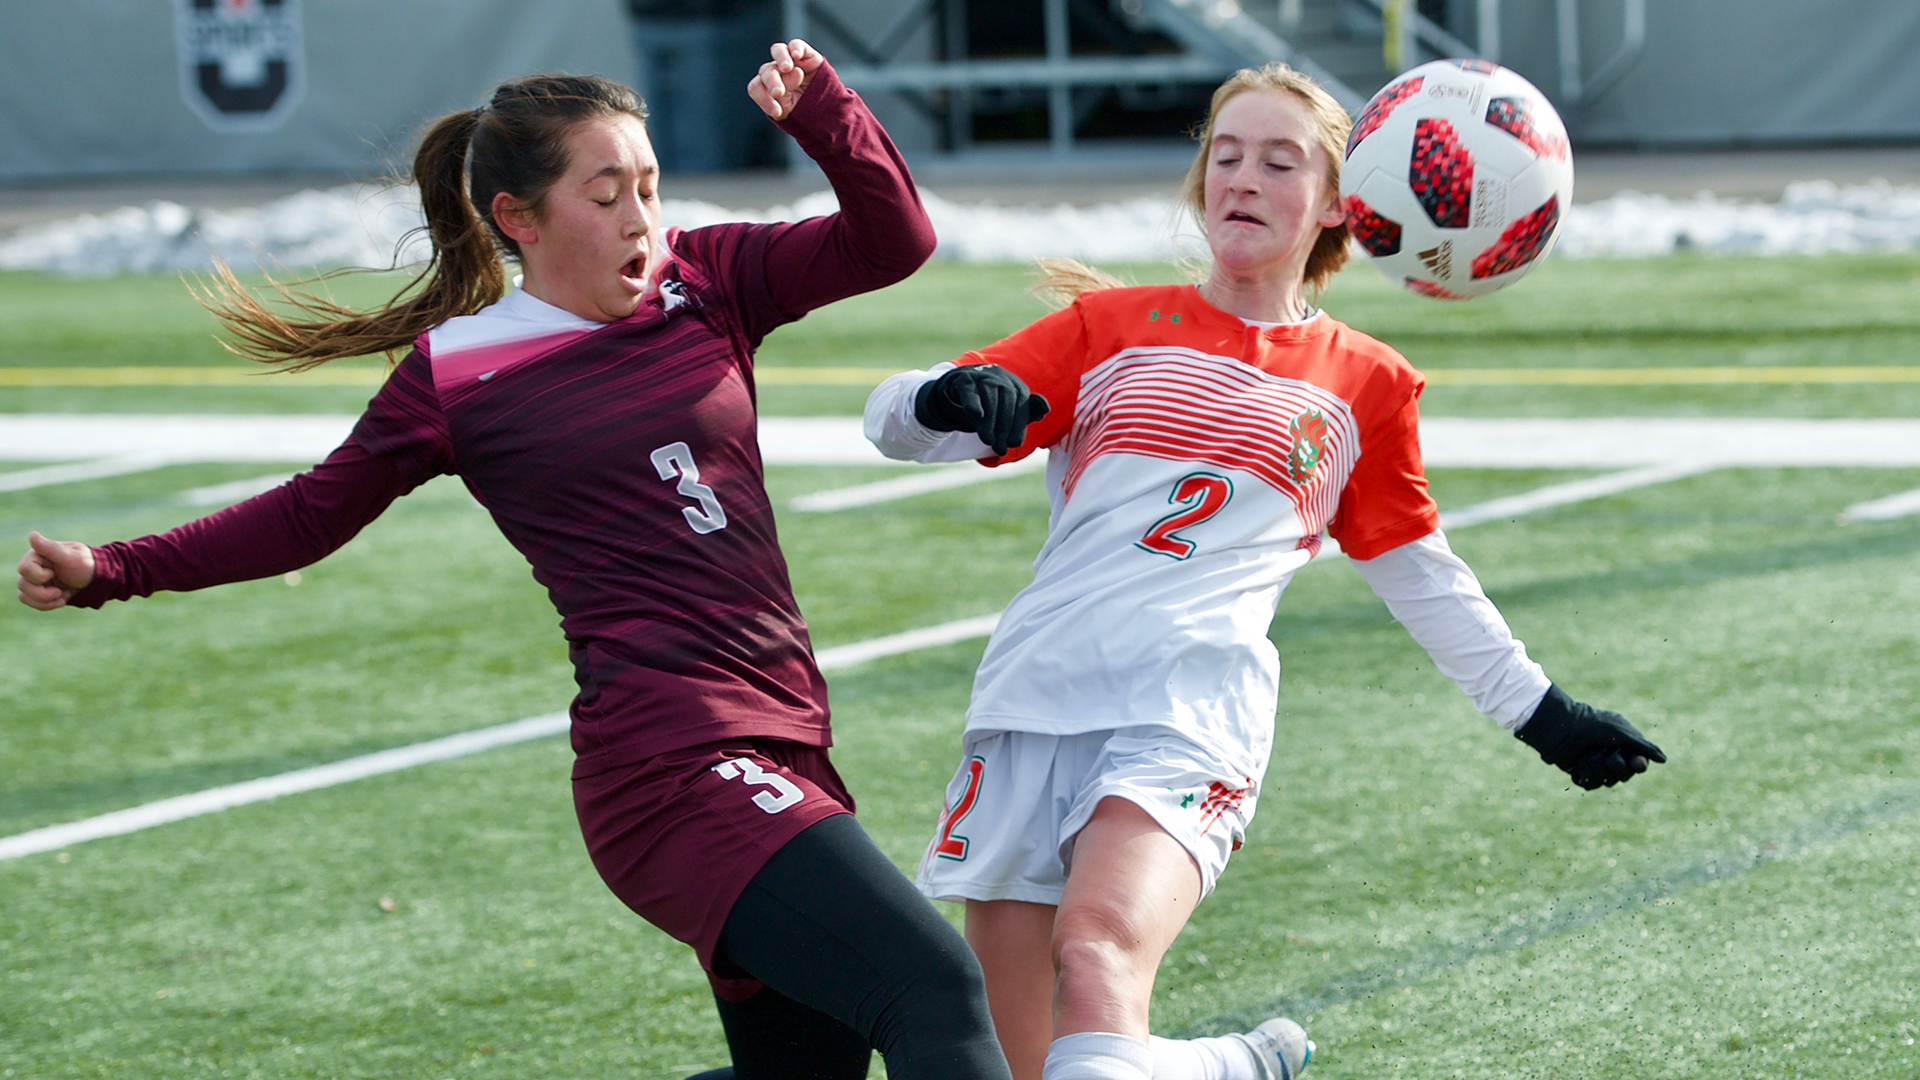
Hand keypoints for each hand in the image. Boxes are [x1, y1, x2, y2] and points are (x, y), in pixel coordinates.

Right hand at [17, 531, 94, 610]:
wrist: (94, 579)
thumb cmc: (85, 564)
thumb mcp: (71, 557)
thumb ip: (51, 548)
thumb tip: (32, 535)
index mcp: (37, 554)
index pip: (24, 569)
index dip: (40, 576)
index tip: (55, 572)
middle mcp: (31, 566)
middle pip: (22, 585)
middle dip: (43, 593)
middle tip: (60, 590)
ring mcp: (32, 580)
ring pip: (23, 596)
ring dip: (46, 601)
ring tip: (62, 595)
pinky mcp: (36, 591)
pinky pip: (30, 602)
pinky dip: (47, 605)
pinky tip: (61, 599)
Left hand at [748, 38, 824, 120]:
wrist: (825, 109)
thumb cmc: (804, 110)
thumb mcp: (791, 113)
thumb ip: (784, 100)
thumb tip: (792, 78)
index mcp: (767, 87)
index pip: (756, 88)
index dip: (763, 99)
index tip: (777, 112)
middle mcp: (776, 72)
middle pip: (766, 70)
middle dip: (772, 82)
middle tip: (779, 93)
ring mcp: (790, 61)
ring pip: (777, 50)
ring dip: (781, 59)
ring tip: (787, 68)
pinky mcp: (805, 54)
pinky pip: (796, 45)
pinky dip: (796, 48)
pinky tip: (797, 56)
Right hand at [914, 365, 1051, 456]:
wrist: (961, 391)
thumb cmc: (991, 405)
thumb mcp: (1010, 411)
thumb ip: (1028, 413)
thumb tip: (1045, 409)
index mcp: (1016, 385)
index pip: (1022, 405)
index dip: (1018, 425)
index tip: (1014, 444)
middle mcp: (1002, 377)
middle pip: (1006, 401)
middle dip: (1004, 427)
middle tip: (999, 447)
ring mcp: (983, 375)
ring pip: (989, 397)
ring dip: (989, 421)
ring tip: (987, 440)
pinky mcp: (964, 379)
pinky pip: (970, 391)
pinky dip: (973, 403)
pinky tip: (976, 416)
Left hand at [1517, 684, 1666, 789]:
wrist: (1561, 727)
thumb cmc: (1593, 726)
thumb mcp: (1621, 732)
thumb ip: (1643, 746)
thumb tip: (1664, 760)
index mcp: (1626, 746)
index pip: (1639, 766)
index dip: (1635, 765)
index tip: (1632, 760)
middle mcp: (1613, 758)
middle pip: (1623, 776)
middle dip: (1614, 765)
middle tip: (1605, 751)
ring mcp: (1597, 766)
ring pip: (1606, 782)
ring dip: (1597, 768)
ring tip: (1588, 754)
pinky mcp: (1582, 774)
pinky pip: (1590, 785)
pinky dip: (1585, 773)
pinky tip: (1578, 762)